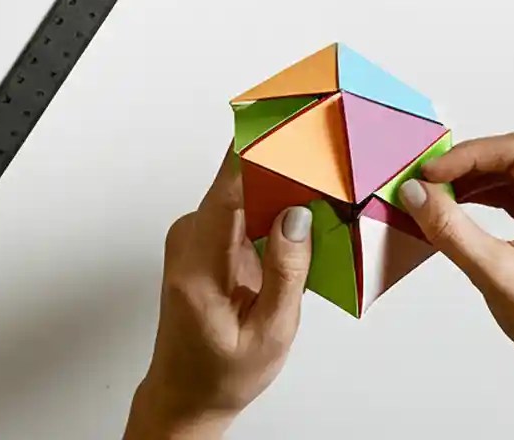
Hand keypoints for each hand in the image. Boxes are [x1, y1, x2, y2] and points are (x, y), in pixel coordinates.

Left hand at [125, 150, 313, 439]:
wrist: (186, 392)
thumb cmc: (222, 371)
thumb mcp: (270, 331)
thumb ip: (286, 272)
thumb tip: (298, 214)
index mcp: (199, 266)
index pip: (228, 190)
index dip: (258, 150)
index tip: (289, 121)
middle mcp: (188, 241)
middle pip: (238, 182)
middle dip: (283, 166)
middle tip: (327, 159)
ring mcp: (193, 236)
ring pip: (243, 191)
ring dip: (280, 188)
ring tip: (323, 187)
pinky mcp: (203, 237)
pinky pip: (241, 206)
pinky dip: (271, 207)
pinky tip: (300, 217)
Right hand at [397, 132, 513, 439]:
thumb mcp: (496, 275)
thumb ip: (452, 230)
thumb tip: (416, 194)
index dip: (470, 156)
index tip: (430, 173)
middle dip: (469, 166)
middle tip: (426, 182)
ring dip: (474, 182)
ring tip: (436, 196)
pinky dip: (487, 199)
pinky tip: (458, 208)